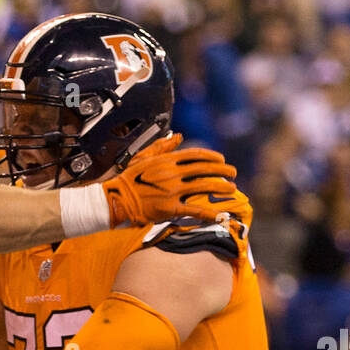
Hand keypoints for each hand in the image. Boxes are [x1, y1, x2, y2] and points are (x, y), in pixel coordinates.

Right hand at [104, 134, 238, 226]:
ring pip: (204, 187)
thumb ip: (163, 146)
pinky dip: (209, 212)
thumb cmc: (128, 179)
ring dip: (221, 187)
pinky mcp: (170, 208)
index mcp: (167, 160)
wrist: (117, 199)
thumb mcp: (144, 157)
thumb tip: (178, 136)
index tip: (221, 160)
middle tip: (233, 173)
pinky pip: (195, 210)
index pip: (196, 155)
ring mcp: (172, 191)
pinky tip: (220, 213)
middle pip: (205, 169)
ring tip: (232, 189)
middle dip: (222, 171)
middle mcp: (172, 173)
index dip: (212, 157)